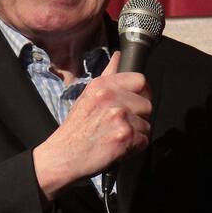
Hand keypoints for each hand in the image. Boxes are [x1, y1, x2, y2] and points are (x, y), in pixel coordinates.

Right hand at [32, 50, 151, 198]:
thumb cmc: (75, 130)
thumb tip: (118, 56)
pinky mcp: (124, 136)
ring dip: (136, 135)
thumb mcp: (87, 95)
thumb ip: (107, 76)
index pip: (141, 80)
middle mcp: (111, 98)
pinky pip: (144, 141)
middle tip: (121, 125)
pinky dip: (134, 148)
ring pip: (146, 125)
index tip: (136, 103)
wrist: (64, 155)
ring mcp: (119, 117)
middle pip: (147, 104)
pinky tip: (119, 148)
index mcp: (103, 86)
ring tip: (116, 137)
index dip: (142, 94)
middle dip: (139, 118)